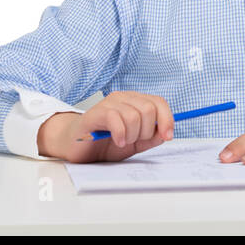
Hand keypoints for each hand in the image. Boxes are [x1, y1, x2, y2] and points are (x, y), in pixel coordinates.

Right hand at [36, 91, 174, 161]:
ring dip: (132, 135)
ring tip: (122, 141)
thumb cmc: (104, 143)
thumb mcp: (134, 143)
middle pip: (149, 109)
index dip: (167, 119)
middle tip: (134, 140)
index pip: (159, 102)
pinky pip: (116, 119)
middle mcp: (123, 98)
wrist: (76, 146)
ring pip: (134, 115)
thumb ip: (150, 138)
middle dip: (146, 131)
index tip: (168, 136)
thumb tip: (165, 133)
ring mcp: (109, 103)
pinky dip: (120, 134)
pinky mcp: (96, 113)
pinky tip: (117, 141)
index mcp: (135, 101)